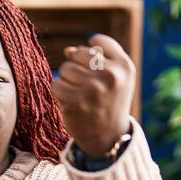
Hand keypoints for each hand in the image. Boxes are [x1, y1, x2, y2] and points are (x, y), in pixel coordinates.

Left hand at [49, 33, 134, 157]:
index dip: (89, 52)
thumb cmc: (110, 102)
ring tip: (78, 94)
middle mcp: (111, 75)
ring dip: (66, 80)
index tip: (93, 68)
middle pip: (77, 54)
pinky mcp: (76, 101)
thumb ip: (97, 58)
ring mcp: (93, 88)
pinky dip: (58, 93)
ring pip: (65, 69)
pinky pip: (56, 85)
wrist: (108, 137)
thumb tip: (67, 50)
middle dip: (75, 67)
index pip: (98, 42)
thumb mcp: (117, 77)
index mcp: (124, 66)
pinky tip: (70, 101)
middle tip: (86, 86)